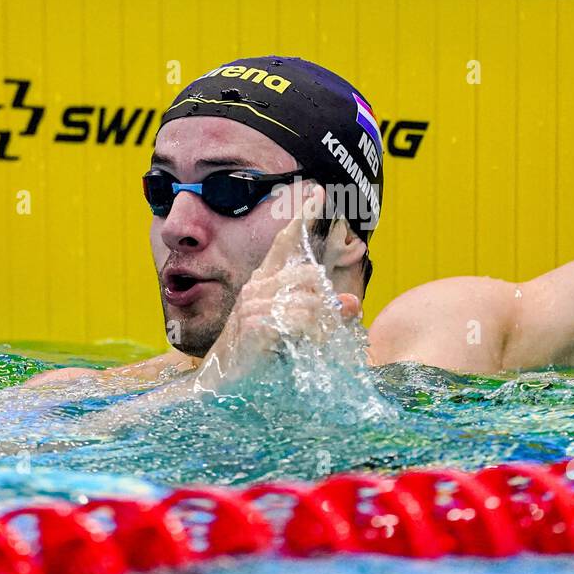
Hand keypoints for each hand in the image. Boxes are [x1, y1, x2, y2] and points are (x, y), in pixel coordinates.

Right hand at [193, 185, 359, 391]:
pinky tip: (301, 345)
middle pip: (311, 275)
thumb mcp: (294, 331)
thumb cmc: (258, 356)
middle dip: (325, 300)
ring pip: (311, 300)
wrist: (220, 383)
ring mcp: (254, 304)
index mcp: (264, 282)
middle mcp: (257, 287)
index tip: (318, 191)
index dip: (302, 216)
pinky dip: (310, 335)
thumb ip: (323, 315)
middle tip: (323, 325)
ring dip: (319, 323)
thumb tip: (352, 303)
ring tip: (310, 342)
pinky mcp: (257, 324)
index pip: (284, 242)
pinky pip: (300, 320)